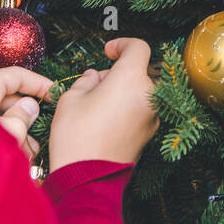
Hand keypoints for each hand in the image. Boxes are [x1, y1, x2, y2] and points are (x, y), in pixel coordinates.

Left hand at [0, 67, 52, 158]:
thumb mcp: (10, 130)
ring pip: (2, 114)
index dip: (38, 83)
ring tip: (33, 149)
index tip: (55, 94)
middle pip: (9, 96)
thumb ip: (23, 116)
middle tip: (45, 126)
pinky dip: (7, 137)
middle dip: (29, 113)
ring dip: (20, 129)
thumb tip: (30, 106)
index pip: (17, 75)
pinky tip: (19, 154)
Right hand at [48, 37, 158, 172]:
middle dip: (119, 71)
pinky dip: (129, 106)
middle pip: (140, 70)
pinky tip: (106, 118)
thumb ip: (86, 80)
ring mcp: (152, 116)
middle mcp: (149, 95)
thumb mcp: (71, 99)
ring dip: (124, 89)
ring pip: (142, 91)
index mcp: (131, 79)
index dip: (122, 45)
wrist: (87, 179)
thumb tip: (95, 76)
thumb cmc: (76, 136)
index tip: (108, 52)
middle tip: (95, 83)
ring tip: (97, 103)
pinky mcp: (150, 133)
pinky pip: (142, 109)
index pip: (139, 48)